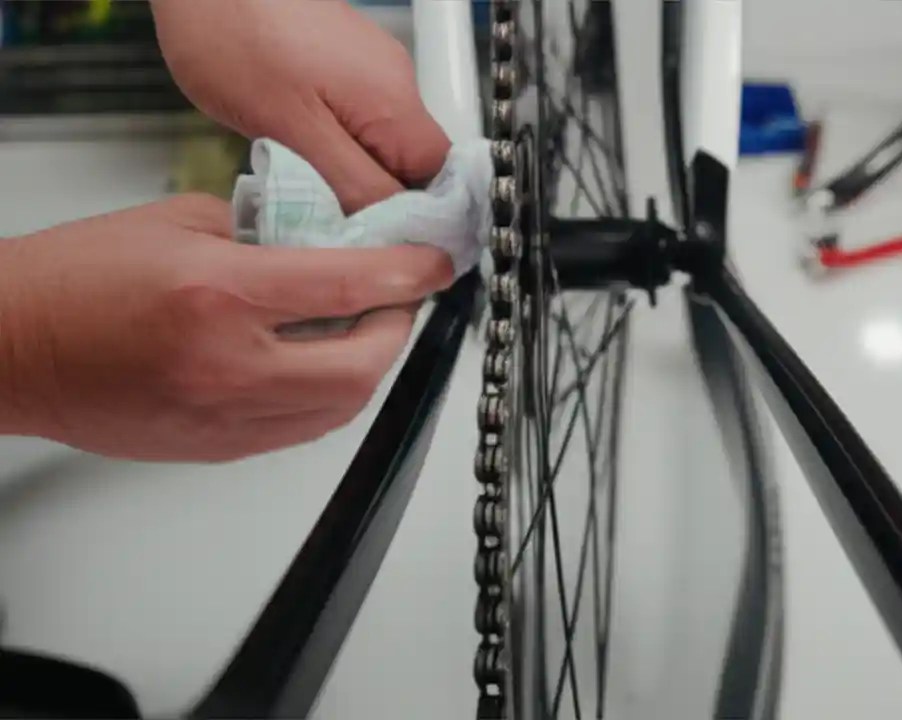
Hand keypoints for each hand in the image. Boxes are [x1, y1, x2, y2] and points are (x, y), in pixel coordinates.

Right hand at [0, 195, 451, 461]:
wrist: (10, 346)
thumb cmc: (75, 281)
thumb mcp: (179, 221)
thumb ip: (265, 233)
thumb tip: (327, 245)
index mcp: (218, 294)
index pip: (348, 286)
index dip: (408, 273)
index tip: (433, 263)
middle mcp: (227, 364)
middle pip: (362, 366)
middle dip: (396, 329)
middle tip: (396, 299)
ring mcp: (223, 416)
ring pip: (340, 407)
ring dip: (367, 367)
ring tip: (358, 329)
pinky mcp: (215, 448)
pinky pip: (301, 430)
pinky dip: (327, 397)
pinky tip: (316, 365)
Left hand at [151, 0, 449, 213]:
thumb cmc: (234, 34)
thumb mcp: (289, 129)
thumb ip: (350, 184)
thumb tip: (390, 230)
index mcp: (395, 105)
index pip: (440, 184)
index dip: (417, 221)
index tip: (381, 246)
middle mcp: (395, 85)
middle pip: (412, 170)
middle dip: (376, 200)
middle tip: (327, 215)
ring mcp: (371, 71)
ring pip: (380, 149)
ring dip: (348, 173)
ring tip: (300, 175)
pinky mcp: (344, 62)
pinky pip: (356, 123)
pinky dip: (332, 144)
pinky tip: (292, 141)